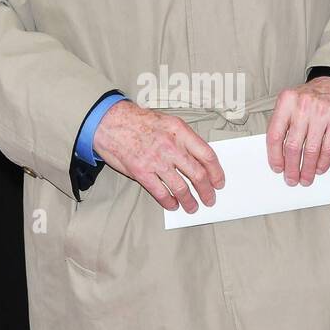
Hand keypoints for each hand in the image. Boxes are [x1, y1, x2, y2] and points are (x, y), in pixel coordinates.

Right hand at [92, 100, 225, 213]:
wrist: (110, 121)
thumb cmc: (139, 121)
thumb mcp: (168, 121)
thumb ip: (183, 139)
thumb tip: (198, 159)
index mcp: (180, 131)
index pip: (207, 155)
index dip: (217, 172)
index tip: (219, 182)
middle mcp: (171, 146)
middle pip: (197, 174)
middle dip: (207, 191)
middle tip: (210, 199)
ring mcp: (156, 160)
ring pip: (181, 187)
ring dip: (189, 201)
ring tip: (192, 207)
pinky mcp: (141, 172)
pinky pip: (160, 192)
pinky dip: (169, 202)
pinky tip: (173, 205)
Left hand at [266, 78, 329, 185]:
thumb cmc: (312, 99)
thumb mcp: (293, 104)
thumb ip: (285, 124)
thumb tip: (280, 157)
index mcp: (286, 101)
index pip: (275, 134)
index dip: (274, 156)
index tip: (277, 169)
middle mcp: (303, 104)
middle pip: (293, 145)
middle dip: (291, 168)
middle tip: (292, 179)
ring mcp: (322, 111)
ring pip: (311, 149)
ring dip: (307, 169)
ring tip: (306, 179)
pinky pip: (328, 147)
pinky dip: (323, 162)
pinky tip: (319, 169)